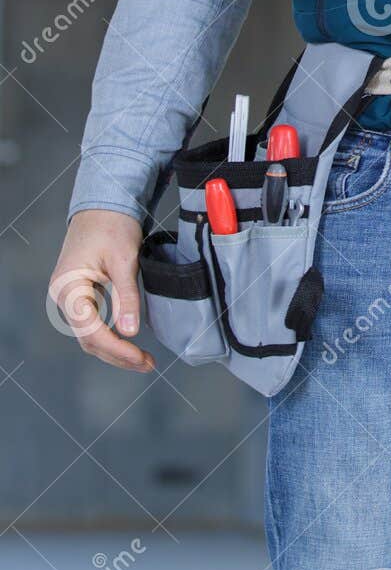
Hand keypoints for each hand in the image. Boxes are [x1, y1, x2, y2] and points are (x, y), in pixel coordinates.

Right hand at [48, 210, 155, 372]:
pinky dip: (112, 337)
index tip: (140, 357)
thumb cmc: (112, 226)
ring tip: (144, 360)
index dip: (116, 348)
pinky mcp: (82, 296)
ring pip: (91, 335)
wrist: (104, 205)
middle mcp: (64, 296)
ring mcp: (71, 297)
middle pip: (89, 339)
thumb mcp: (124, 260)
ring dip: (115, 350)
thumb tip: (130, 333)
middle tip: (148, 364)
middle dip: (118, 355)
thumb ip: (126, 297)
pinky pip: (94, 324)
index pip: (90, 331)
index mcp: (68, 287)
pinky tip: (130, 343)